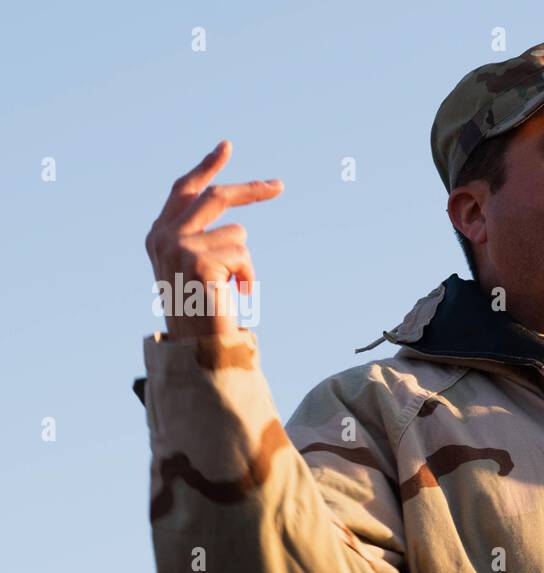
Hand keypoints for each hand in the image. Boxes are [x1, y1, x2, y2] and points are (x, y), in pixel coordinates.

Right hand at [144, 140, 282, 337]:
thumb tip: (238, 228)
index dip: (206, 167)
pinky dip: (248, 275)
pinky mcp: (198, 260)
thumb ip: (203, 242)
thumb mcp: (195, 272)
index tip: (226, 146)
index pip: (184, 190)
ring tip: (232, 289)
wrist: (196, 349)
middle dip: (251, 190)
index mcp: (158, 235)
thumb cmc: (202, 314)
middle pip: (214, 196)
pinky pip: (243, 254)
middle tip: (280, 186)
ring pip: (238, 233)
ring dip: (245, 262)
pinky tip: (234, 295)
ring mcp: (178, 246)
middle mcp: (162, 236)